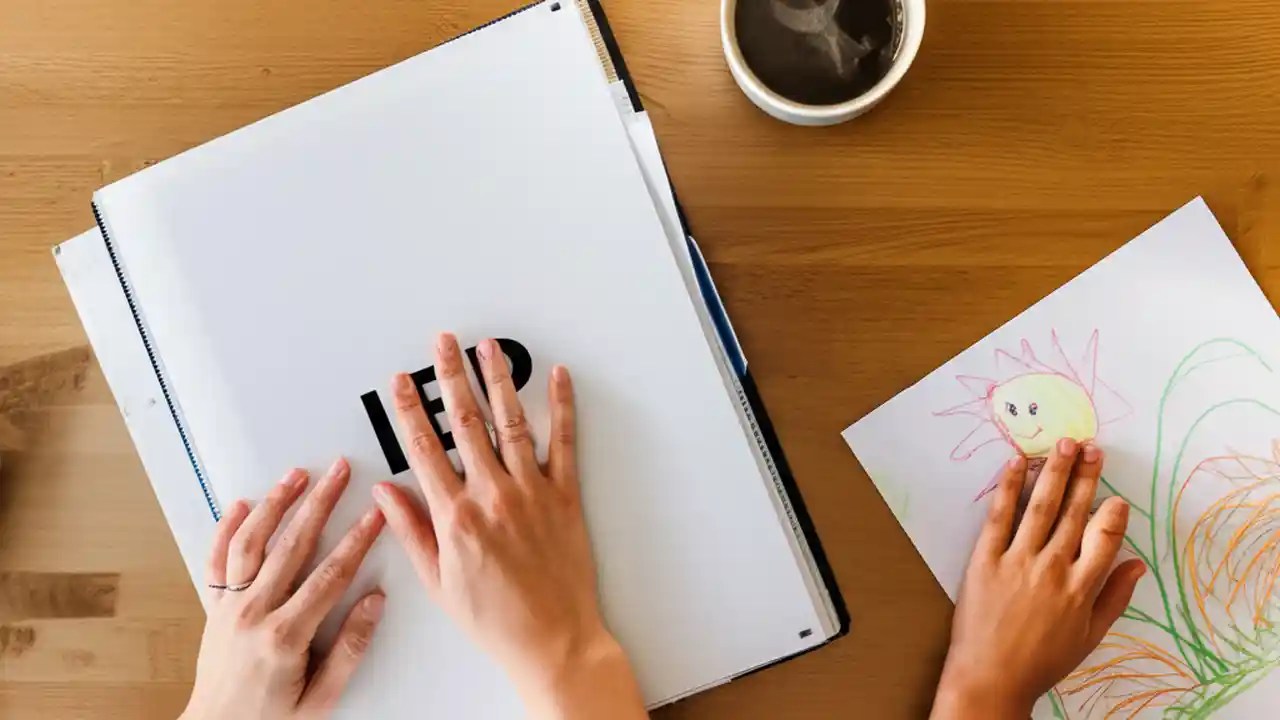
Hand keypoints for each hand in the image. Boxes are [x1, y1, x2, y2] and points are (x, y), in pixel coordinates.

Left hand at [182, 459, 386, 719]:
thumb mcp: (322, 698)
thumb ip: (350, 649)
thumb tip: (374, 603)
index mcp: (285, 636)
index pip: (331, 574)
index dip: (357, 540)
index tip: (375, 514)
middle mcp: (253, 613)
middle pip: (292, 544)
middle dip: (320, 502)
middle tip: (338, 472)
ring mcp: (230, 607)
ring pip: (252, 542)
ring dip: (275, 503)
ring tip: (296, 475)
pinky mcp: (215, 608)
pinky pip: (217, 561)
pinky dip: (226, 529)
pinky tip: (240, 505)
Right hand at [373, 333, 646, 719]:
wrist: (552, 640)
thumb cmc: (496, 619)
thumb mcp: (438, 581)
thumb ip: (412, 530)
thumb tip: (386, 494)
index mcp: (456, 517)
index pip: (425, 449)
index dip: (410, 410)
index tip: (401, 382)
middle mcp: (493, 497)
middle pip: (466, 423)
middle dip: (451, 377)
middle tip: (442, 344)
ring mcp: (532, 492)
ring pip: (511, 422)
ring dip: (498, 380)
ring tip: (488, 348)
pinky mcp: (565, 497)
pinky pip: (564, 442)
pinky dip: (562, 407)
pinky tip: (557, 379)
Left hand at [931, 439, 1146, 719]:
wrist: (989, 677)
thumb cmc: (1041, 661)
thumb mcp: (1088, 636)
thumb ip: (1114, 597)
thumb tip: (1137, 564)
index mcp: (1080, 589)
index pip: (1104, 539)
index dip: (1112, 515)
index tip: (1117, 497)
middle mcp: (1052, 569)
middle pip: (1074, 514)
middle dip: (1086, 477)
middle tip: (1093, 448)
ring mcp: (1017, 561)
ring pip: (1040, 507)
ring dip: (1053, 472)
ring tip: (1063, 444)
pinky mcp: (985, 559)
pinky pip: (999, 516)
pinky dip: (1008, 487)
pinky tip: (1016, 463)